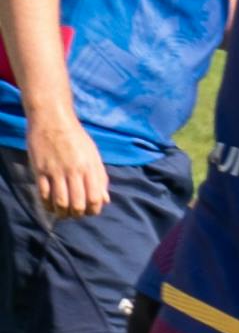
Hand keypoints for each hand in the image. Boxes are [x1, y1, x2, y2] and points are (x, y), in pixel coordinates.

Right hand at [24, 104, 107, 219]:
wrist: (53, 119)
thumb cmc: (76, 137)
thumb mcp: (93, 154)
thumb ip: (100, 177)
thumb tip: (105, 200)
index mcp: (89, 167)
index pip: (95, 198)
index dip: (93, 210)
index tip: (89, 211)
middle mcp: (74, 170)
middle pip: (77, 204)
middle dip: (77, 214)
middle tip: (75, 213)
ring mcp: (56, 170)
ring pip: (60, 202)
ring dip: (62, 213)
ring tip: (62, 213)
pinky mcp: (40, 169)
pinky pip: (43, 194)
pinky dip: (47, 204)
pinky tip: (50, 205)